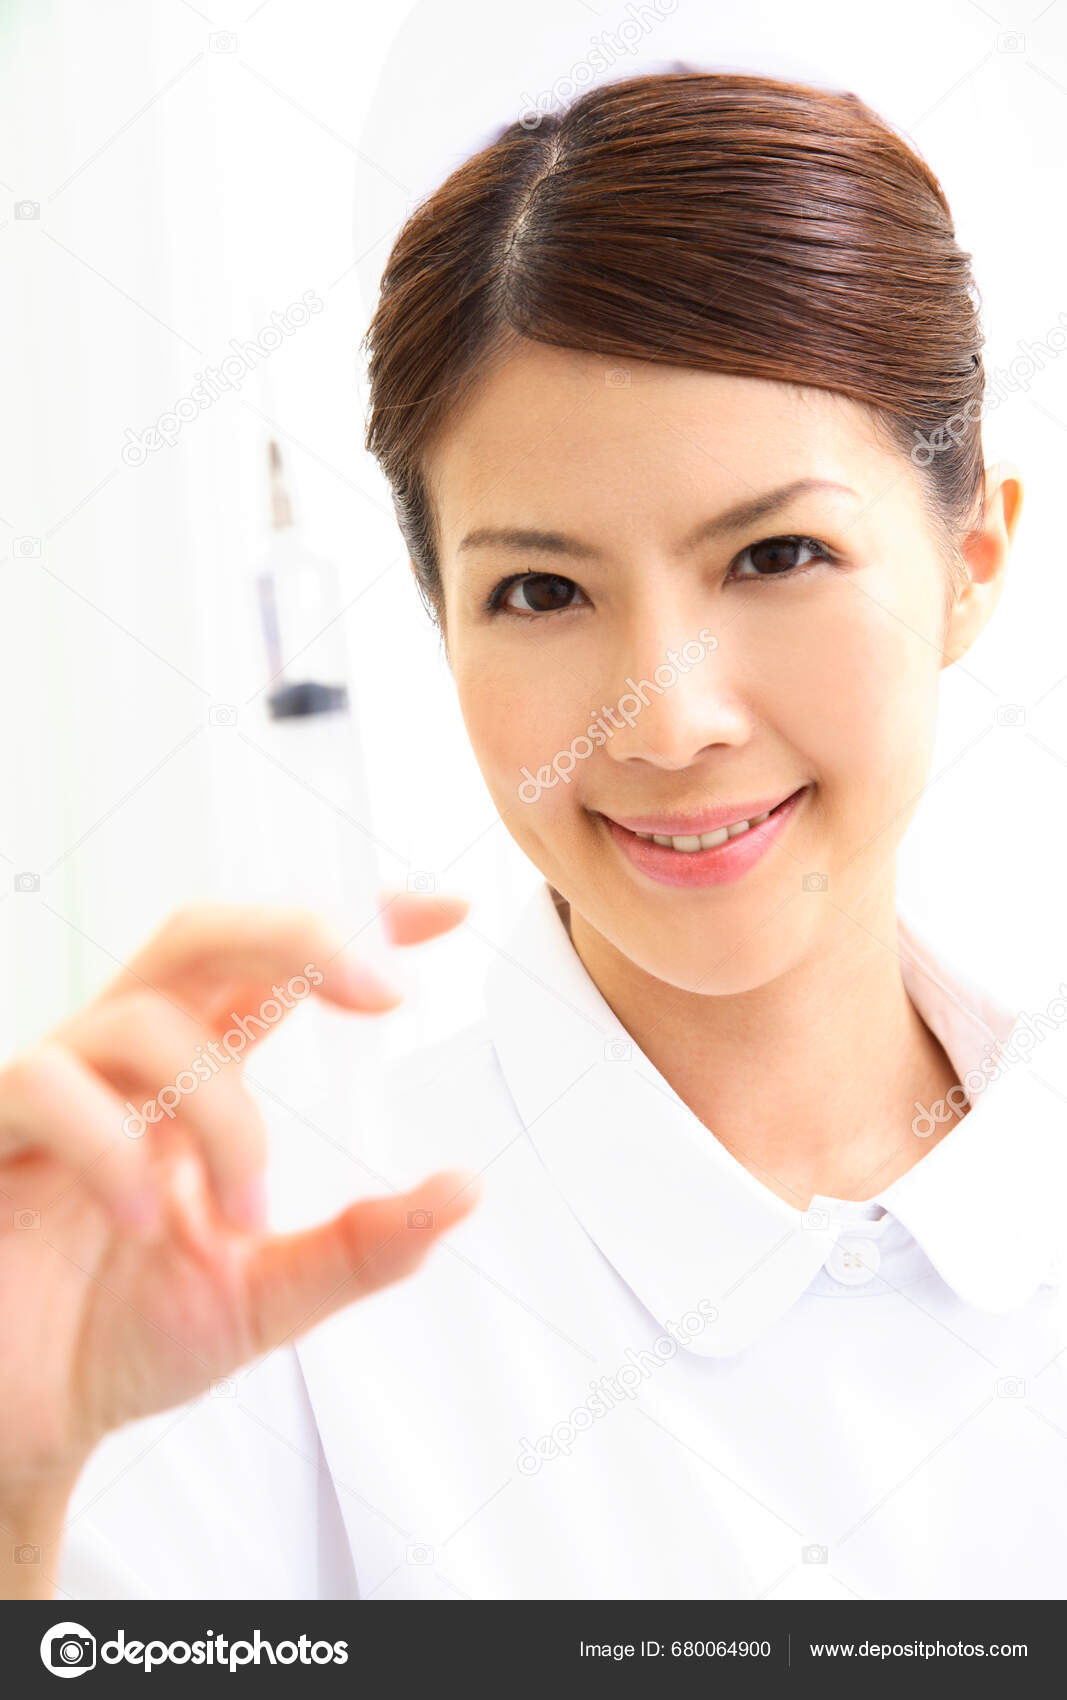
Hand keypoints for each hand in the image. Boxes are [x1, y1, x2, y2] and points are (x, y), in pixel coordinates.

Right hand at [0, 891, 480, 1506]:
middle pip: (202, 934)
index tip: (450, 911)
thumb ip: (357, 1248)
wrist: (16, 1425)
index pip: (273, 967)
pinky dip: (111, 1146)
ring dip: (221, 1116)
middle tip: (387, 992)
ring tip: (244, 1214)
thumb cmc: (118, 1340)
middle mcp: (123, 1064)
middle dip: (300, 936)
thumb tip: (465, 1187)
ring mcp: (52, 1090)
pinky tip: (143, 1218)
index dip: (354, 922)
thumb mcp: (263, 1298)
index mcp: (192, 1079)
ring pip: (144, 1019)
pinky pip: (45, 1084)